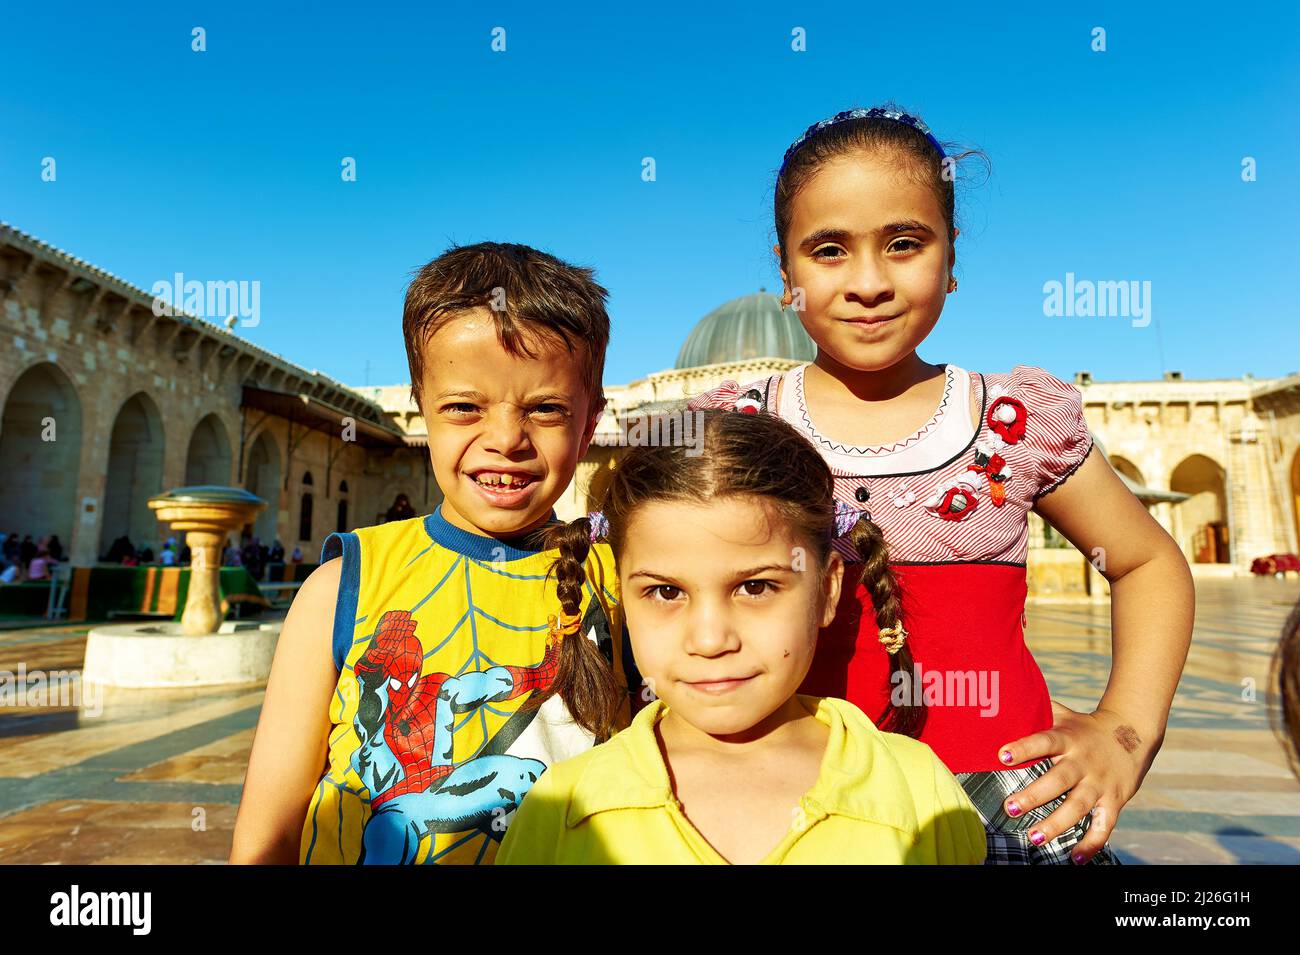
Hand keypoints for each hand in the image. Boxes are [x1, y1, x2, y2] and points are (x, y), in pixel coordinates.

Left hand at [996, 701, 1152, 863]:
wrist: (1132, 732)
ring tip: (1033, 838)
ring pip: (1077, 806)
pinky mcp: (1114, 801)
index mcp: (1068, 739)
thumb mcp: (1063, 715)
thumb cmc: (1084, 726)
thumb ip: (1036, 711)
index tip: (1002, 755)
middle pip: (1058, 780)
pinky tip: (1076, 859)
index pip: (1043, 741)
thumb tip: (1002, 700)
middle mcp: (1083, 762)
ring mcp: (1099, 784)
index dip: (1024, 748)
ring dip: (1056, 824)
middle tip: (1010, 808)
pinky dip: (1092, 844)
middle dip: (1034, 795)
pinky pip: (1104, 826)